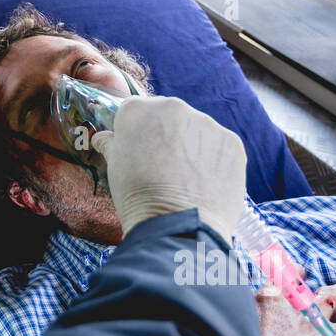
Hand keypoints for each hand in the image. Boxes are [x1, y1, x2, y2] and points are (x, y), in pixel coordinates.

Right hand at [90, 96, 246, 236]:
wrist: (176, 228)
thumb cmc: (138, 198)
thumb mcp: (113, 168)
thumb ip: (111, 145)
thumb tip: (104, 138)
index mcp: (138, 110)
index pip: (136, 109)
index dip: (137, 131)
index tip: (139, 149)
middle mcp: (174, 108)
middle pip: (169, 116)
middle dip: (167, 135)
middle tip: (163, 166)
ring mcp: (207, 124)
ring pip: (197, 130)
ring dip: (192, 146)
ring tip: (186, 179)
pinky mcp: (231, 142)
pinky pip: (219, 146)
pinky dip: (214, 160)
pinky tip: (206, 183)